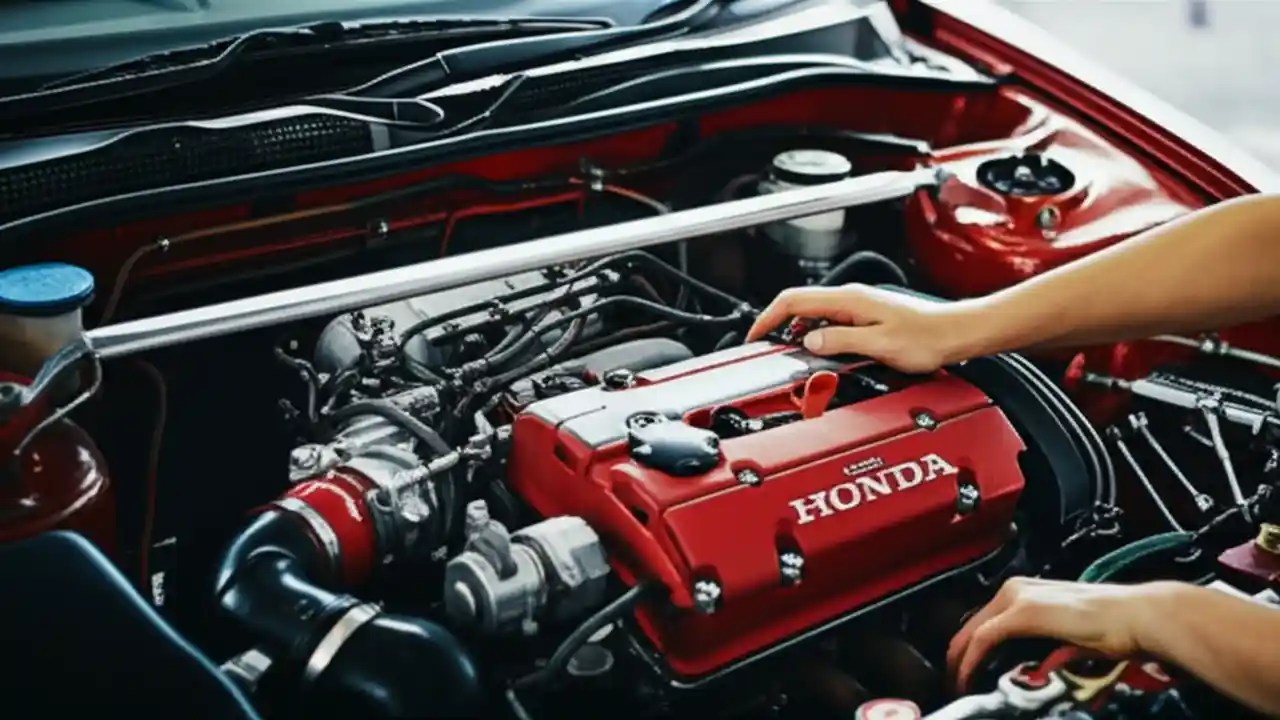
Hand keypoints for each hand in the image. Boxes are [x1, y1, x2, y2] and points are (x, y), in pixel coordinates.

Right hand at [743, 284, 970, 372]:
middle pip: (799, 306)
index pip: (794, 301)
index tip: (755, 336)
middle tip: (767, 350)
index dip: (768, 318)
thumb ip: (840, 341)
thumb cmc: (926, 337)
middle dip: (777, 327)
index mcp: (848, 300)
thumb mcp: (879, 344)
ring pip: (813, 316)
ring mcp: (856, 306)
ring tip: (791, 357)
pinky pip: (829, 323)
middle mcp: (850, 298)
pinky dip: (815, 336)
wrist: (954, 334)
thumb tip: (809, 341)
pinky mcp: (864, 317)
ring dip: (797, 334)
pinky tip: (819, 353)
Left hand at [947, 577, 1167, 691]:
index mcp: (1023, 592)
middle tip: (954, 684)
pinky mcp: (1022, 612)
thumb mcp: (1065, 635)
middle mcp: (1014, 589)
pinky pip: (984, 639)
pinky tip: (967, 679)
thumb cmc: (1110, 628)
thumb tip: (1030, 667)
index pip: (983, 622)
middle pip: (971, 627)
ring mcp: (1016, 597)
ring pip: (971, 633)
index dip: (967, 649)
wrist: (1135, 616)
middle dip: (957, 657)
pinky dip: (970, 661)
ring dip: (960, 663)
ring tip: (958, 687)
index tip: (963, 673)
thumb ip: (1041, 645)